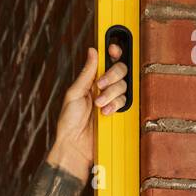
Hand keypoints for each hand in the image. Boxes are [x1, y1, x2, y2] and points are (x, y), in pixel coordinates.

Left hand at [47, 45, 128, 180]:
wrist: (74, 145)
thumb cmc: (69, 122)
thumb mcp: (74, 93)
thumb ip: (86, 73)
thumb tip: (92, 51)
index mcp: (93, 80)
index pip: (109, 61)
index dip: (113, 51)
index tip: (111, 49)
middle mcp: (105, 88)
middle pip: (121, 70)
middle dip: (111, 77)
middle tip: (99, 86)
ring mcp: (113, 100)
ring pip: (124, 87)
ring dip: (111, 94)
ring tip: (98, 106)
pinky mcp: (119, 113)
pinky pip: (126, 103)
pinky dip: (115, 106)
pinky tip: (105, 112)